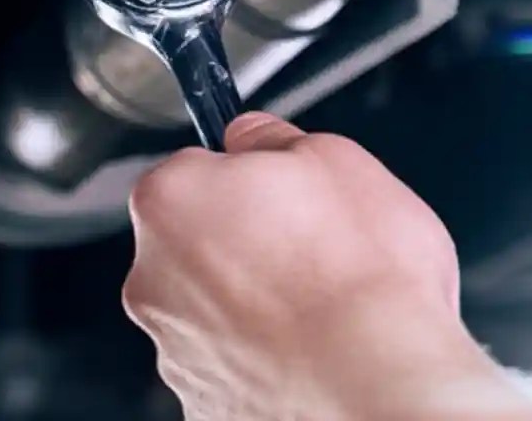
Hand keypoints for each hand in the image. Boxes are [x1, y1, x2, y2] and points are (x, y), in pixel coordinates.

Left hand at [122, 114, 531, 419]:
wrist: (376, 381)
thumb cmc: (363, 277)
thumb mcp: (340, 160)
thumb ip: (278, 138)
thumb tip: (257, 137)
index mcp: (175, 198)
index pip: (198, 163)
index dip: (255, 171)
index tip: (291, 183)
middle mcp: (155, 275)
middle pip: (202, 236)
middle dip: (255, 235)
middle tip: (322, 241)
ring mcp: (175, 346)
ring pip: (220, 302)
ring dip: (265, 296)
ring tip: (334, 301)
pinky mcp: (206, 399)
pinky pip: (239, 358)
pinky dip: (272, 351)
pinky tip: (323, 345)